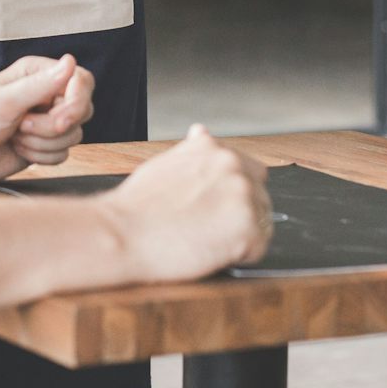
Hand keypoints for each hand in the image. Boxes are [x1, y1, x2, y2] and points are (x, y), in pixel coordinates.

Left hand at [0, 54, 96, 184]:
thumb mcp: (6, 101)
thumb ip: (41, 85)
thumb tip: (70, 62)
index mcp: (37, 74)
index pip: (81, 81)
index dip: (77, 103)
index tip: (59, 120)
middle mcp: (45, 95)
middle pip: (82, 111)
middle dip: (54, 126)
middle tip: (22, 127)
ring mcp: (44, 122)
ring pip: (73, 136)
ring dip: (42, 143)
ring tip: (14, 136)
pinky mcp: (41, 146)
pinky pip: (63, 155)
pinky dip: (41, 156)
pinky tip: (16, 149)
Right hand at [97, 126, 270, 282]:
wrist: (124, 233)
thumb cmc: (137, 206)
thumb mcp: (166, 162)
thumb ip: (194, 151)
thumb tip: (201, 132)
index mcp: (214, 149)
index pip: (249, 170)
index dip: (233, 194)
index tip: (216, 208)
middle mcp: (233, 165)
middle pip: (260, 195)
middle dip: (242, 212)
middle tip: (209, 228)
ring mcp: (243, 195)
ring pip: (262, 222)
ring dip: (241, 234)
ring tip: (205, 239)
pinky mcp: (248, 228)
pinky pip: (258, 248)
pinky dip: (241, 255)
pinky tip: (211, 252)